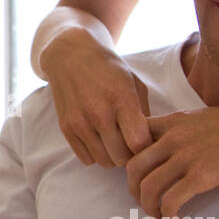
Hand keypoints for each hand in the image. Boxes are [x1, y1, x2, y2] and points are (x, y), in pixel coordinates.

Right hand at [41, 27, 151, 167]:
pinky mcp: (66, 128)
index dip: (146, 148)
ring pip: (104, 162)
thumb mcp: (134, 83)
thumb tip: (152, 142)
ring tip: (115, 141)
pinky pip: (86, 159)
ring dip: (112, 156)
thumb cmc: (109, 69)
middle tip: (130, 143)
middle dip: (130, 154)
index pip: (139, 144)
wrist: (71, 55)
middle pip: (121, 158)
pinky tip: (99, 139)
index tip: (145, 141)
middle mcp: (99, 113)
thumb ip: (145, 113)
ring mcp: (80, 122)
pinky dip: (95, 154)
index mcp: (122, 100)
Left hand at [124, 94, 218, 217]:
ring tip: (157, 214)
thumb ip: (178, 129)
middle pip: (133, 167)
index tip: (138, 175)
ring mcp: (187, 157)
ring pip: (148, 187)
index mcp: (171, 122)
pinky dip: (167, 213)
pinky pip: (171, 199)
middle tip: (143, 200)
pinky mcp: (203, 175)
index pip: (131, 139)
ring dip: (148, 206)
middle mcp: (173, 138)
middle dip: (133, 189)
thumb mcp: (200, 117)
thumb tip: (163, 145)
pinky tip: (174, 217)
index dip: (128, 160)